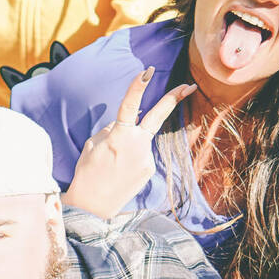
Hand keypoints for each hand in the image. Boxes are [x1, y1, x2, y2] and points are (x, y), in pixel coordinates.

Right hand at [63, 67, 195, 218]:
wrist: (93, 206)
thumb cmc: (87, 172)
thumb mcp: (93, 144)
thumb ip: (113, 128)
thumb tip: (129, 121)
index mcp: (119, 135)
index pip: (130, 105)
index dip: (138, 87)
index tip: (147, 72)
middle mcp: (138, 144)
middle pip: (158, 116)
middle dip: (175, 98)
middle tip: (190, 86)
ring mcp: (147, 158)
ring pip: (141, 139)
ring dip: (131, 144)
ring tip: (113, 163)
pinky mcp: (150, 169)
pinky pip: (142, 154)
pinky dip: (131, 157)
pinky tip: (120, 171)